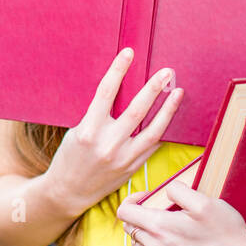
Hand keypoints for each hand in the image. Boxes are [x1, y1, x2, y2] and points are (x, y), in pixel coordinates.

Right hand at [50, 48, 183, 215]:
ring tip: (178, 91)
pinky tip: (170, 116)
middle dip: (153, 89)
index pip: (106, 93)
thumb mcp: (77, 130)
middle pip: (136, 111)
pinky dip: (162, 130)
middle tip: (166, 72)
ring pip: (152, 131)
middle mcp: (107, 145)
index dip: (118, 70)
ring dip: (168, 110)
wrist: (68, 192)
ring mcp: (122, 159)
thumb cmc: (71, 156)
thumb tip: (121, 89)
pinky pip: (152, 146)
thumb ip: (98, 114)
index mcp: (88, 130)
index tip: (129, 53)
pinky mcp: (132, 168)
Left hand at [116, 182, 245, 245]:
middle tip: (158, 207)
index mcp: (159, 227)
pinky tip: (179, 240)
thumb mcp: (203, 201)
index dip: (132, 199)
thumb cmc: (224, 232)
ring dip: (146, 231)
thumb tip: (166, 190)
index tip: (147, 195)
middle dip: (138, 214)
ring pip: (140, 244)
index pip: (124, 213)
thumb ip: (178, 190)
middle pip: (129, 229)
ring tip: (167, 223)